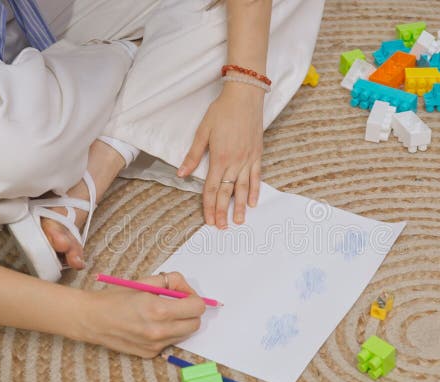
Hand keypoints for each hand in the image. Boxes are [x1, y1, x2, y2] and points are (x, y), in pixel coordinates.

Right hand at [77, 272, 205, 357]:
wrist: (91, 319)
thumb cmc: (115, 298)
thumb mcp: (143, 281)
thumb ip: (169, 281)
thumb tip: (185, 286)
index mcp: (159, 309)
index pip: (197, 307)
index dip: (193, 297)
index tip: (184, 294)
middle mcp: (160, 331)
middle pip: (195, 324)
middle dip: (190, 312)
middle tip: (176, 303)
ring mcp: (155, 345)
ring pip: (184, 334)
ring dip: (180, 323)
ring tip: (161, 313)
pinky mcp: (150, 354)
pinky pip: (169, 342)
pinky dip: (167, 333)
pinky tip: (150, 325)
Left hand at [178, 83, 263, 228]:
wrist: (245, 96)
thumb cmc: (222, 111)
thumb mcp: (203, 131)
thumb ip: (193, 155)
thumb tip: (182, 173)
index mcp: (219, 158)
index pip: (212, 188)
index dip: (209, 206)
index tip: (209, 220)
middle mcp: (235, 162)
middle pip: (227, 192)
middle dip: (223, 211)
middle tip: (222, 227)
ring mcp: (248, 159)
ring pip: (243, 188)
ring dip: (239, 206)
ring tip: (238, 221)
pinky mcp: (257, 154)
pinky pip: (256, 177)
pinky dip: (254, 190)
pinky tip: (253, 202)